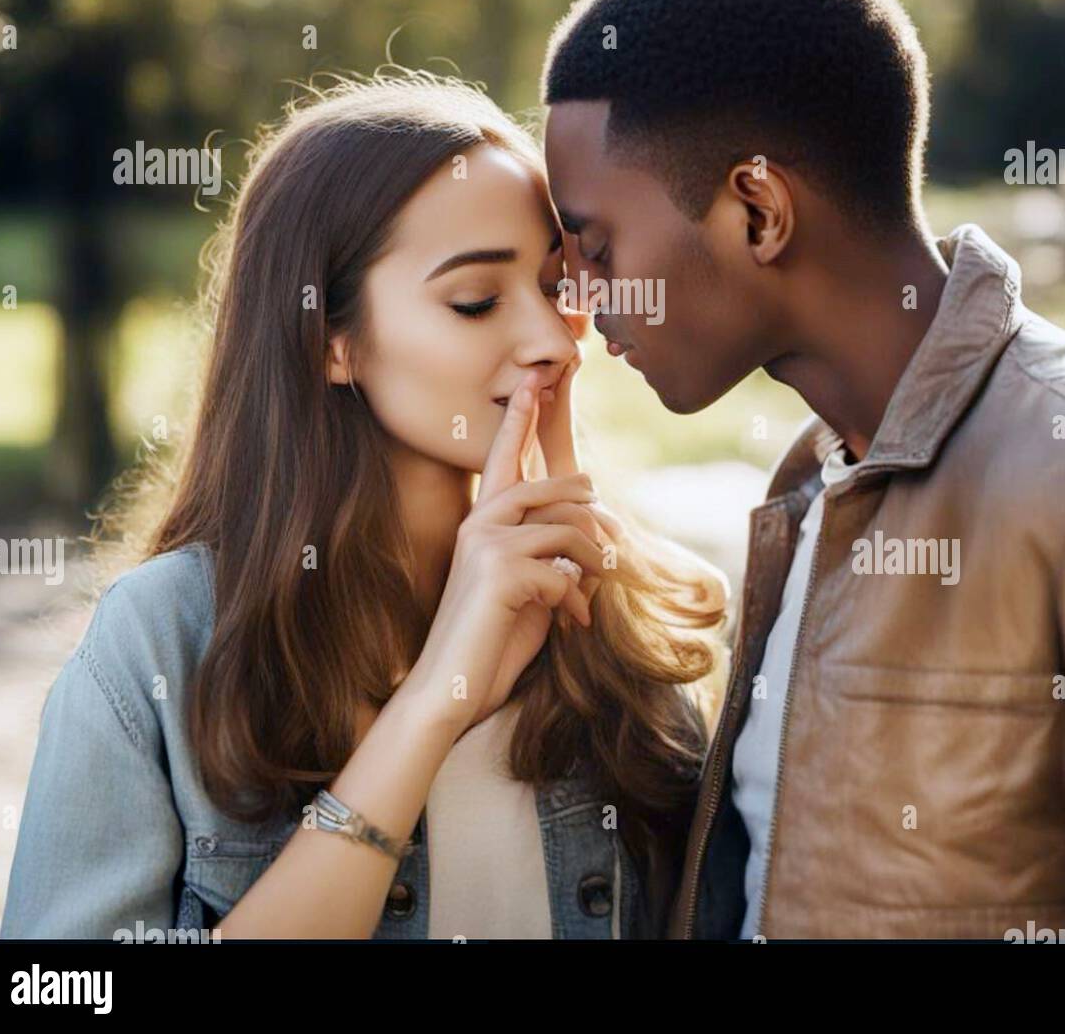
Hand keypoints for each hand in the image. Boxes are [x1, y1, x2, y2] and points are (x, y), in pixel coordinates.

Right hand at [402, 376, 600, 734]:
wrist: (453, 688)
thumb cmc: (492, 639)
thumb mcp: (528, 586)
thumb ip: (548, 553)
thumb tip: (592, 535)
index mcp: (481, 521)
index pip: (504, 458)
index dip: (521, 418)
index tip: (537, 378)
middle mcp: (479, 522)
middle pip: (553, 487)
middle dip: (591, 512)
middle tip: (611, 543)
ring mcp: (487, 543)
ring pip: (568, 526)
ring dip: (594, 562)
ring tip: (596, 590)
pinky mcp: (501, 570)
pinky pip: (564, 568)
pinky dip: (578, 599)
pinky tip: (573, 624)